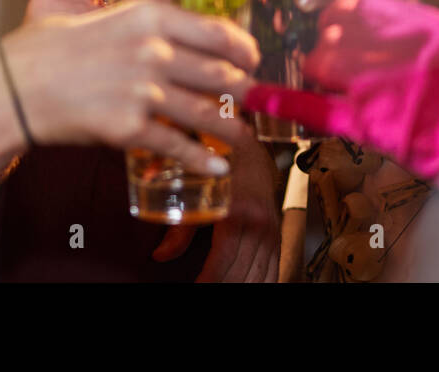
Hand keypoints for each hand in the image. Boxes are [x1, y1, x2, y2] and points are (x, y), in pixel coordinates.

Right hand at [2, 0, 258, 174]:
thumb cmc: (47, 45)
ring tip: (244, 135)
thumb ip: (131, 6)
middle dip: (245, 91)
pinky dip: (203, 157)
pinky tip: (217, 164)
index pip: (217, 31)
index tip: (252, 58)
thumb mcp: (94, 8)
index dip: (244, 49)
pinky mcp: (131, 128)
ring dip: (234, 127)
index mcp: (149, 16)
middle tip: (253, 99)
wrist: (14, 86)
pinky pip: (178, 145)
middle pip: (222, 74)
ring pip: (208, 112)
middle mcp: (155, 51)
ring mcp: (145, 91)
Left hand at [150, 133, 280, 281]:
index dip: (208, 281)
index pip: (223, 260)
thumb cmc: (224, 168)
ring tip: (219, 287)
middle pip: (240, 273)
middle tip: (201, 287)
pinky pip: (273, 269)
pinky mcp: (278, 237)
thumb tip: (160, 255)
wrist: (255, 151)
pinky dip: (261, 282)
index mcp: (237, 212)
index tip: (195, 287)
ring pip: (259, 276)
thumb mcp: (196, 194)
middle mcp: (259, 225)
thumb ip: (179, 228)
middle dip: (222, 286)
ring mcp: (272, 232)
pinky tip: (247, 285)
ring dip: (241, 287)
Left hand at [243, 0, 438, 180]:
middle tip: (330, 61)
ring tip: (323, 82)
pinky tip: (253, 97)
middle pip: (335, 32)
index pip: (363, 4)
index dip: (342, 14)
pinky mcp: (368, 123)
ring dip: (317, 72)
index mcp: (425, 24)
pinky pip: (313, 107)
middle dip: (328, 46)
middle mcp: (396, 46)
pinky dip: (280, 101)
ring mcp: (379, 83)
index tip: (335, 21)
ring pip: (321, 63)